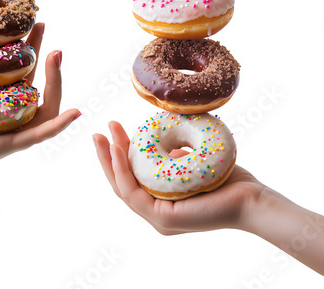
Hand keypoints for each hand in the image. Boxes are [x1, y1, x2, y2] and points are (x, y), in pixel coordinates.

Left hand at [0, 24, 79, 194]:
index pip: (15, 77)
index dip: (23, 52)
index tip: (26, 28)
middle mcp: (5, 119)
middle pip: (34, 85)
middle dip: (40, 55)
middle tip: (42, 26)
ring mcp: (9, 132)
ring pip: (44, 108)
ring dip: (55, 82)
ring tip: (56, 55)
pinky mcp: (7, 146)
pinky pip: (39, 135)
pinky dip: (59, 125)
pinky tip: (75, 112)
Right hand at [92, 121, 265, 233]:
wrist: (252, 198)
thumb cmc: (230, 181)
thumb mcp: (194, 162)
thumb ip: (177, 157)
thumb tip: (165, 142)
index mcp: (162, 203)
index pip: (132, 180)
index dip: (118, 156)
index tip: (114, 131)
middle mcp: (156, 213)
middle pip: (120, 185)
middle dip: (106, 157)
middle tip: (97, 133)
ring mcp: (157, 219)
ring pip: (122, 189)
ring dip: (109, 162)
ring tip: (102, 138)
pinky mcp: (161, 218)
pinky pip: (132, 193)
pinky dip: (122, 171)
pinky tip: (119, 151)